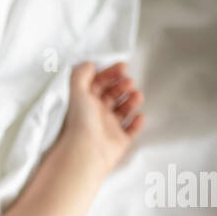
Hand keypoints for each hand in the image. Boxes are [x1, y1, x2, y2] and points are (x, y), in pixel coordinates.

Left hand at [61, 60, 145, 174]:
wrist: (86, 151)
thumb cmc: (80, 122)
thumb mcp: (77, 91)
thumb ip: (81, 74)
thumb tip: (89, 64)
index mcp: (85, 102)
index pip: (99, 84)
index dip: (110, 73)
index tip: (123, 67)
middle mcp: (96, 115)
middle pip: (112, 95)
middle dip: (122, 85)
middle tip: (129, 82)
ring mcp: (108, 128)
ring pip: (122, 111)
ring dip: (131, 101)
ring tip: (137, 95)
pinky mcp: (118, 142)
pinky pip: (131, 131)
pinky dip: (137, 123)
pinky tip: (139, 115)